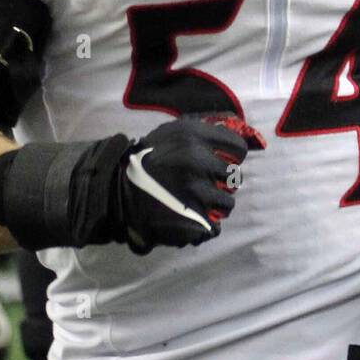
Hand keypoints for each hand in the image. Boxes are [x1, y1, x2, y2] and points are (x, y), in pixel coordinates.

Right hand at [115, 114, 264, 254]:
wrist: (117, 194)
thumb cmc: (147, 161)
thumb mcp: (171, 133)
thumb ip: (203, 132)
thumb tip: (241, 136)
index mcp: (193, 137)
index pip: (238, 148)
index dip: (232, 156)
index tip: (221, 161)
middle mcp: (197, 162)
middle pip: (235, 177)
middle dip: (222, 182)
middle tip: (203, 184)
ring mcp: (196, 194)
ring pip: (227, 204)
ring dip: (215, 205)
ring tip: (196, 203)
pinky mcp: (192, 221)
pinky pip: (214, 227)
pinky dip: (204, 226)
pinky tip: (189, 219)